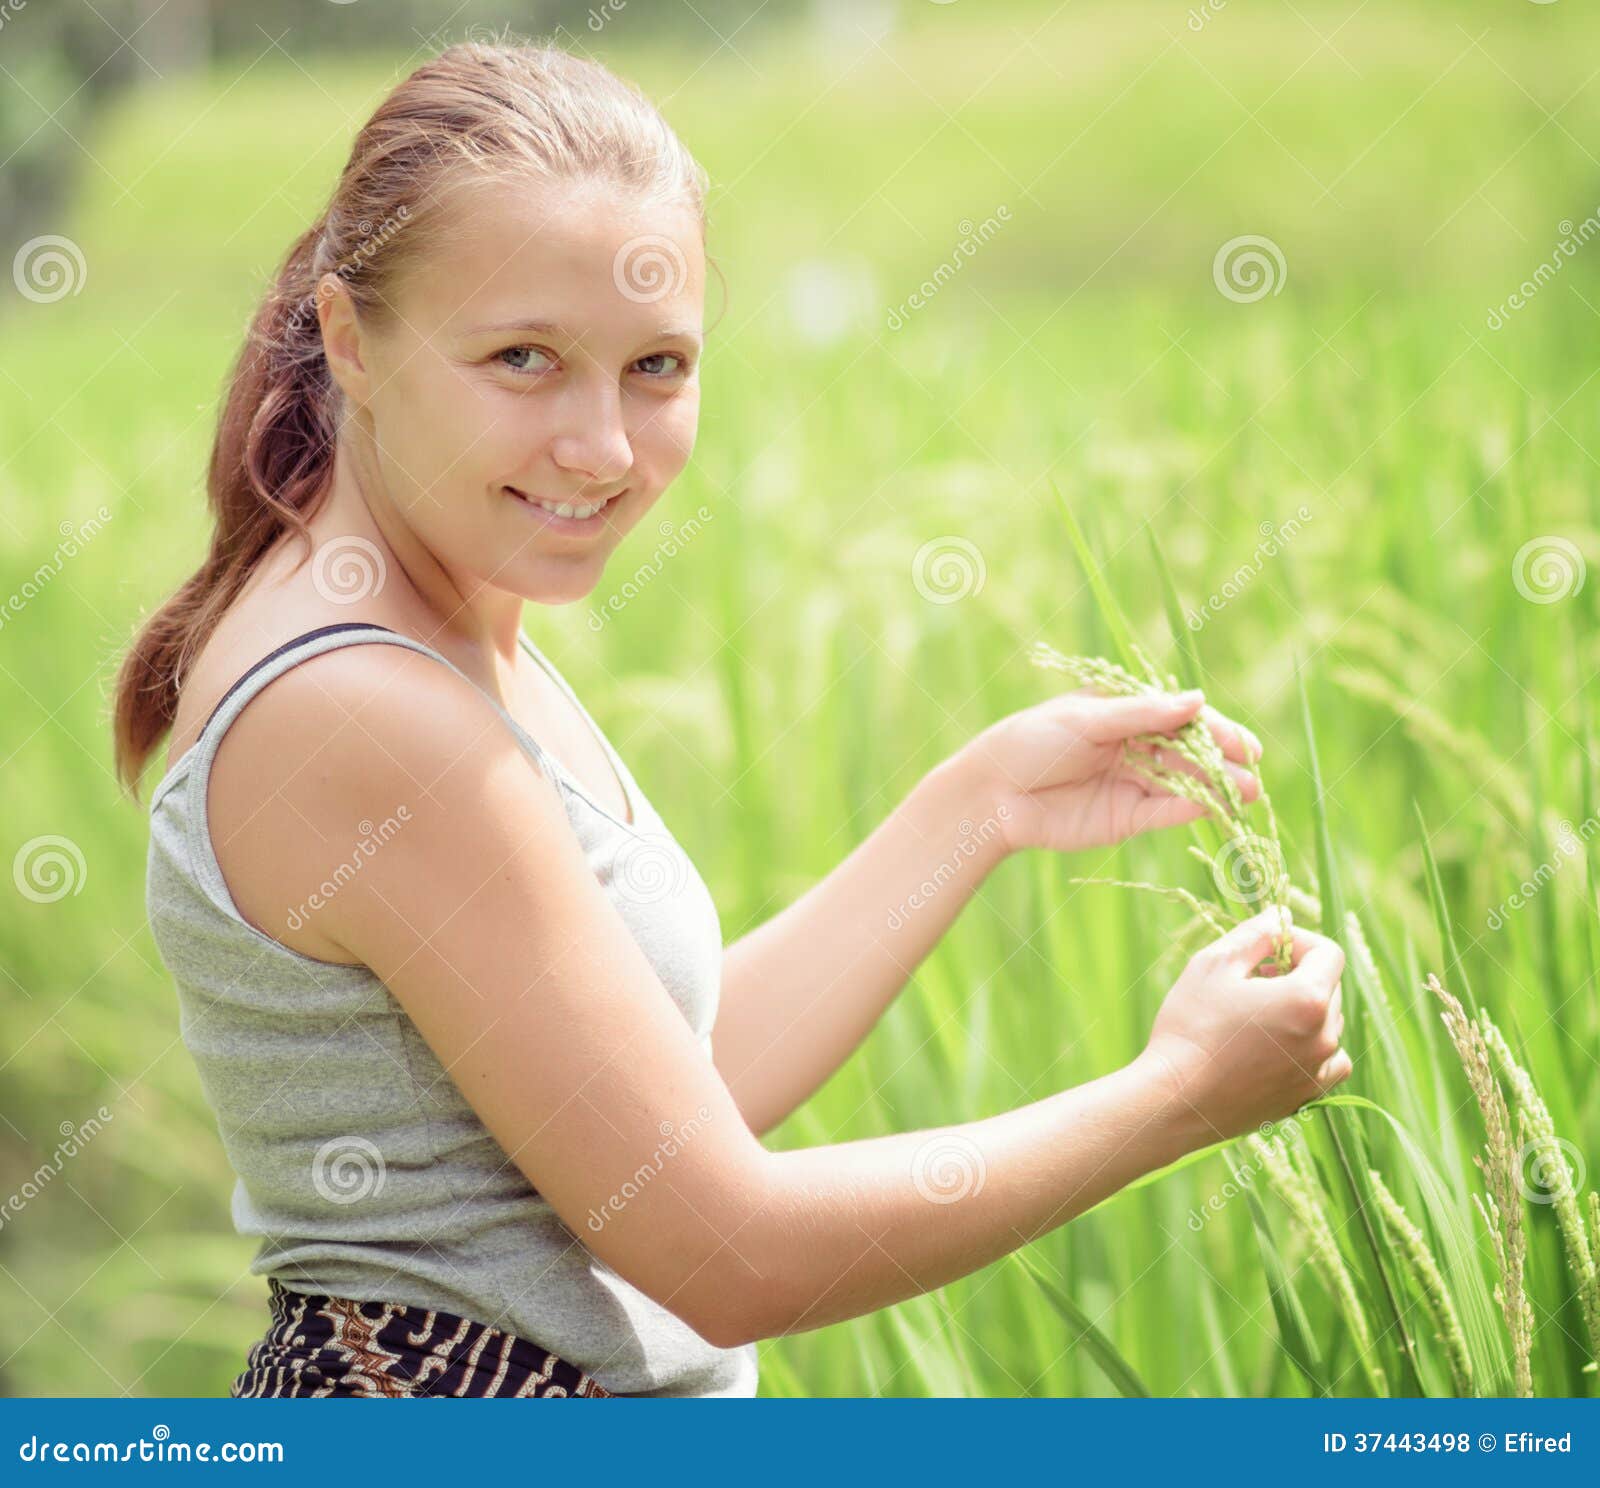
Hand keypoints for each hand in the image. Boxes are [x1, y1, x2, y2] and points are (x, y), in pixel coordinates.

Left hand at [957, 683, 1264, 855]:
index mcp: (1124, 714)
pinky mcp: (1125, 818)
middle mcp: (1134, 747)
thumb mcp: (1086, 721)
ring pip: (1184, 783)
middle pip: (1190, 752)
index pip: (1181, 718)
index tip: (1242, 742)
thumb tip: (1198, 700)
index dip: (1214, 729)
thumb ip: (1143, 715)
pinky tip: (1214, 806)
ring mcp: (1132, 783)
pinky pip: (1165, 812)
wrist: (992, 794)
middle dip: (1224, 760)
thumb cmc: (1031, 742)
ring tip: (1246, 793)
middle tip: (1253, 768)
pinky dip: (1190, 809)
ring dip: (1217, 787)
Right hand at [1137, 909, 1350, 1147]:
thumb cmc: (1192, 1026)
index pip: (1328, 953)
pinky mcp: (1306, 1097)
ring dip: (1302, 1010)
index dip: (1299, 941)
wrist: (1175, 1098)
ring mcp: (1317, 1071)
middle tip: (1251, 978)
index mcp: (1308, 999)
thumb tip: (1280, 919)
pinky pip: (1327, 1062)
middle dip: (1297, 974)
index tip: (1266, 949)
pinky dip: (1310, 1047)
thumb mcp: (1215, 964)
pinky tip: (1275, 1045)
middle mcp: (1325, 1037)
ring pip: (1328, 1024)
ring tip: (1256, 1014)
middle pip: (1329, 987)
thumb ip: (1256, 934)